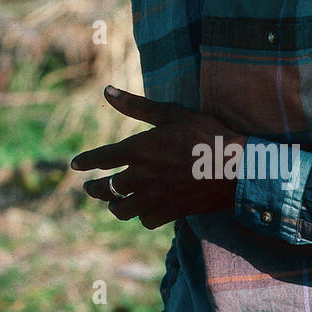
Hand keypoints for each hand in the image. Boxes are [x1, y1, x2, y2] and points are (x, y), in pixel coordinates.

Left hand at [70, 85, 245, 228]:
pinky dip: (141, 216)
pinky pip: (145, 220)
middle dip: (95, 189)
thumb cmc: (206, 134)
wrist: (237, 168)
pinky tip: (143, 210)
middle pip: (106, 189)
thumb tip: (107, 91)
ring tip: (114, 202)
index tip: (75, 165)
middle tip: (90, 188)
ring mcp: (155, 197)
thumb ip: (136, 106)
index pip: (100, 158)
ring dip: (115, 205)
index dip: (85, 162)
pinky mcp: (170, 212)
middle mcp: (141, 176)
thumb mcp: (171, 114)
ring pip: (122, 209)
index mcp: (138, 150)